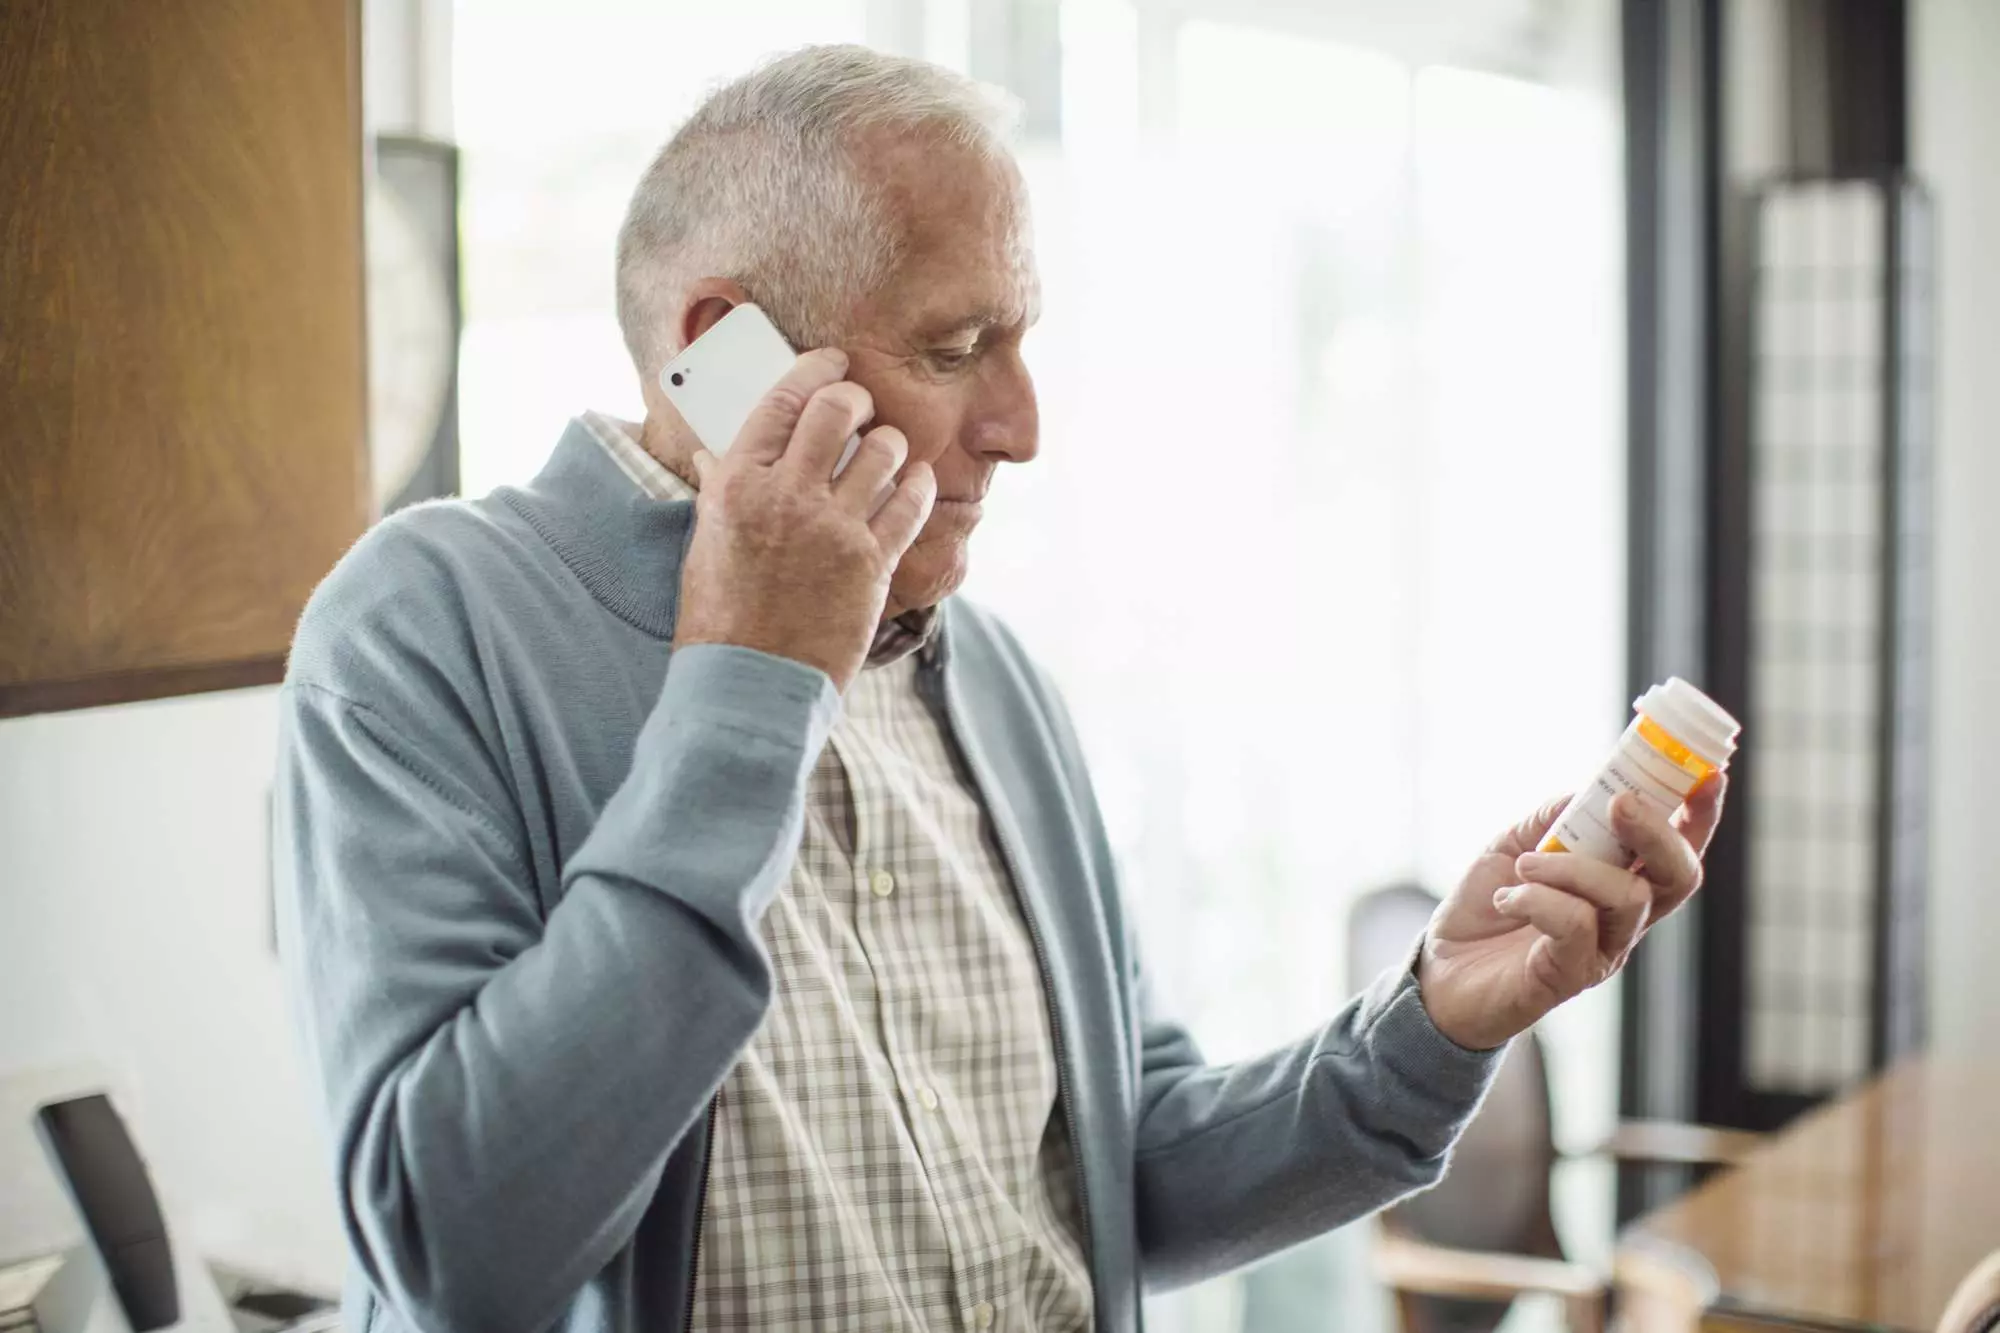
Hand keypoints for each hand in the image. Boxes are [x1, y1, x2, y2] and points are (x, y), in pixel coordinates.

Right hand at [672, 348, 936, 691]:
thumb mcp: (706, 542)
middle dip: (855, 397)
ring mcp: (835, 529)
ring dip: (889, 442)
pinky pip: (912, 500)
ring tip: (884, 452)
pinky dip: (919, 484)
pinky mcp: (873, 562)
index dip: (813, 370)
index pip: (781, 400)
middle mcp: (787, 497)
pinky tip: (916, 482)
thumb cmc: (721, 616)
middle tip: (859, 406)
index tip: (830, 363)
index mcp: (737, 484)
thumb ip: (720, 491)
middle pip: (837, 409)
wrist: (751, 683)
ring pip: (884, 449)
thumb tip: (715, 456)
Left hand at [1414, 776, 1728, 1050]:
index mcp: (1618, 882)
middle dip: (1658, 832)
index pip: (1679, 848)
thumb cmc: (1485, 906)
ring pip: (1629, 898)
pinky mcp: (1569, 976)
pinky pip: (1576, 926)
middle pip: (1680, 876)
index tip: (1710, 774)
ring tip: (1524, 866)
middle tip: (1620, 805)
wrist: (1438, 971)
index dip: (1701, 813)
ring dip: (1574, 867)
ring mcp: (1601, 951)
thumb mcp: (1514, 844)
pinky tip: (1507, 899)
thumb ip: (1555, 818)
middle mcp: (1622, 919)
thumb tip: (1593, 788)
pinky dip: (1538, 899)